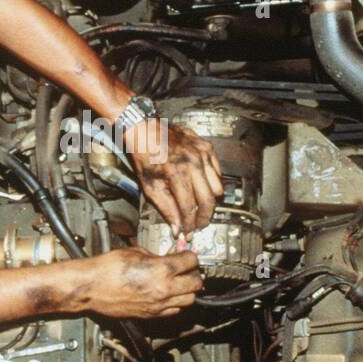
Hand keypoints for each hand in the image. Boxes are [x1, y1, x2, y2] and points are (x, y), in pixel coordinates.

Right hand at [71, 247, 203, 318]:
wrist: (91, 287)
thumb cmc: (107, 269)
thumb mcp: (136, 252)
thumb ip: (157, 255)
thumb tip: (167, 257)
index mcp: (161, 270)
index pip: (191, 262)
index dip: (190, 256)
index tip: (187, 255)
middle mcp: (164, 290)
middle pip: (196, 284)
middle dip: (194, 274)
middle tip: (188, 269)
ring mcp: (158, 305)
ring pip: (189, 300)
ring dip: (188, 290)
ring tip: (180, 282)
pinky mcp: (151, 315)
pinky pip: (174, 311)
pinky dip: (176, 303)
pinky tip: (169, 294)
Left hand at [123, 120, 223, 234]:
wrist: (145, 129)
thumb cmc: (145, 155)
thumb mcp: (149, 185)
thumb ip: (165, 208)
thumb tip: (176, 228)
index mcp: (176, 173)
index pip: (189, 207)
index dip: (189, 224)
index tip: (188, 232)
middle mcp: (193, 163)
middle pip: (208, 200)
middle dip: (204, 217)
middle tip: (199, 225)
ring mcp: (203, 154)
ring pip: (218, 188)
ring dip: (210, 201)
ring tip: (200, 207)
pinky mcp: (207, 148)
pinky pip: (218, 172)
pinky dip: (212, 183)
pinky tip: (202, 187)